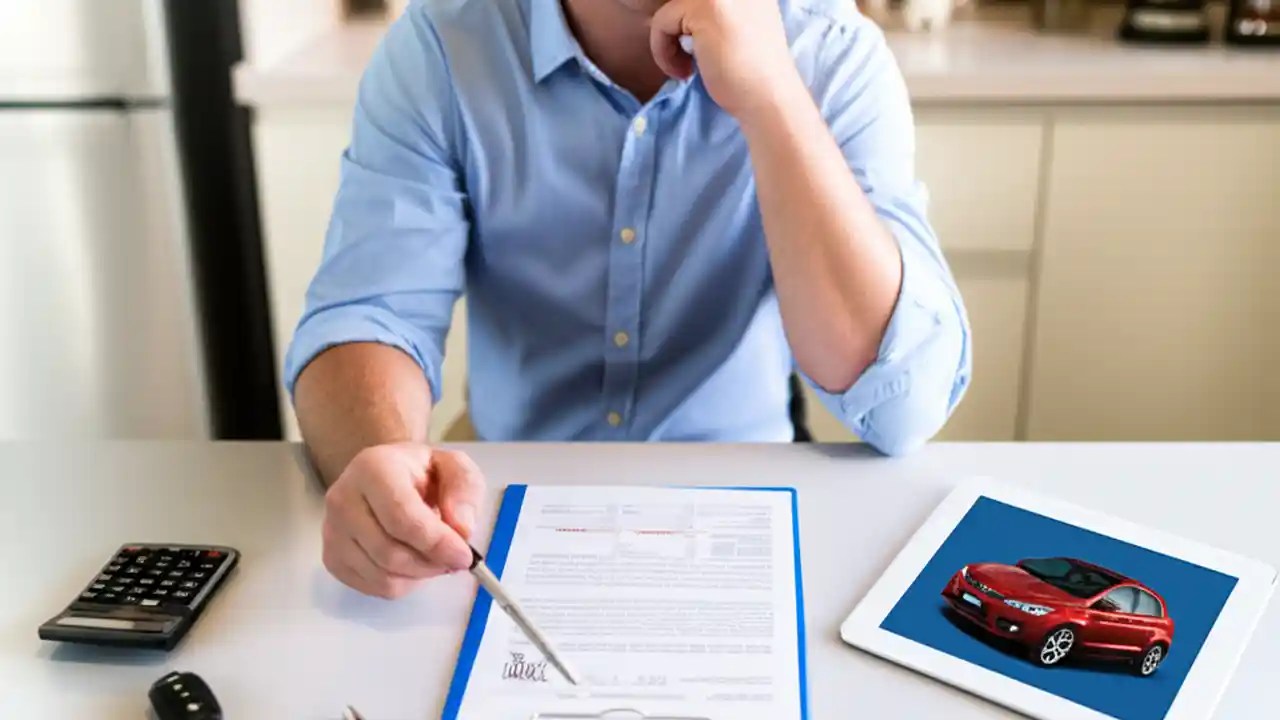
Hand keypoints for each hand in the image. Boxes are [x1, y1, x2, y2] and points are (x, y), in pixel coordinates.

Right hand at [321, 443, 484, 598]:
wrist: (386, 475)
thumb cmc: (420, 472)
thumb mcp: (453, 466)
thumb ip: (464, 489)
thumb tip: (462, 528)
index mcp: (373, 469)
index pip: (401, 517)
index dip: (436, 542)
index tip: (464, 555)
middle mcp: (343, 499)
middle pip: (390, 553)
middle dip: (431, 564)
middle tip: (455, 560)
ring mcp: (332, 531)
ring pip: (382, 576)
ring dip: (419, 576)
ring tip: (435, 559)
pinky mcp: (332, 557)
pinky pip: (373, 588)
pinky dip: (402, 584)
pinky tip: (413, 564)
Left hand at [649, 0, 804, 120]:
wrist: (769, 97)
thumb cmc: (751, 74)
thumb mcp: (735, 30)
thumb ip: (712, 16)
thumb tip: (678, 20)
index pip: (693, 6)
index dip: (688, 29)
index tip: (695, 51)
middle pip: (680, 6)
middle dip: (675, 31)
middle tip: (689, 61)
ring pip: (669, 10)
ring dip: (668, 43)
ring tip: (687, 69)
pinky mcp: (704, 7)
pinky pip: (662, 23)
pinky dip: (663, 52)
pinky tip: (685, 72)